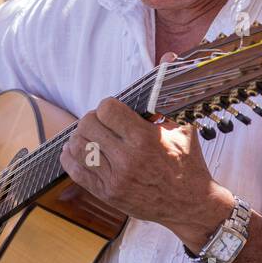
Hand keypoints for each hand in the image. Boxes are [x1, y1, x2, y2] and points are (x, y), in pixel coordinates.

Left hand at [59, 95, 233, 250]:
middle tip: (102, 123)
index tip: (114, 110)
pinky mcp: (106, 194)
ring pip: (77, 146)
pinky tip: (77, 150)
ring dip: (81, 137)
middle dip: (93, 119)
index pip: (107, 109)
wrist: (190, 205)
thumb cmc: (188, 164)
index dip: (108, 106)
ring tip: (92, 137)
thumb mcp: (184, 127)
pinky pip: (75, 170)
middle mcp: (128, 159)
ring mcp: (115, 179)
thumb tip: (168, 57)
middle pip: (87, 125)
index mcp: (145, 139)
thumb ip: (169, 94)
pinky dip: (70, 156)